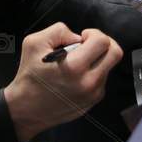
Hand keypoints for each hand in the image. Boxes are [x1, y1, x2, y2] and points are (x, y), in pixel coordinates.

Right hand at [3, 23, 125, 141]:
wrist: (25, 110)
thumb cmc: (29, 76)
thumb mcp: (34, 43)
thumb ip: (58, 31)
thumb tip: (77, 36)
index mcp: (74, 67)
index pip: (103, 42)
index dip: (94, 33)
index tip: (83, 37)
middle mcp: (88, 82)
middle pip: (116, 54)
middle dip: (104, 43)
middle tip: (89, 45)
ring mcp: (92, 95)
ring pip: (109, 67)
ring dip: (97, 60)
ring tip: (77, 63)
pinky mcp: (92, 102)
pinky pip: (101, 81)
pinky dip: (92, 74)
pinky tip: (76, 77)